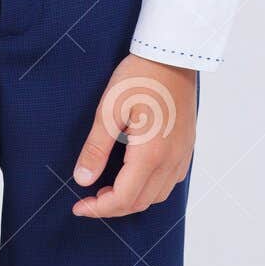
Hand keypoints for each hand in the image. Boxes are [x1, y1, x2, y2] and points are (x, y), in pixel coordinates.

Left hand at [71, 54, 196, 218]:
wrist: (172, 56)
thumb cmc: (140, 76)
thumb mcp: (109, 109)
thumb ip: (96, 148)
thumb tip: (83, 179)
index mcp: (150, 155)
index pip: (123, 199)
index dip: (98, 209)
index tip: (78, 206)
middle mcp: (171, 161)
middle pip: (141, 202)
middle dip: (112, 208)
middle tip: (88, 199)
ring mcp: (182, 155)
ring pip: (157, 195)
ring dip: (131, 200)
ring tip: (108, 189)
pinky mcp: (186, 146)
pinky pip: (169, 181)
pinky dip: (149, 189)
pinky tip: (134, 176)